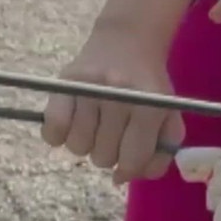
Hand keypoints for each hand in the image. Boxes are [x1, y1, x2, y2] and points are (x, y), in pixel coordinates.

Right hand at [41, 19, 183, 183]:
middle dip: (108, 153)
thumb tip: (120, 179)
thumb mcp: (168, 119)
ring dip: (85, 143)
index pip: (132, 160)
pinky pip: (52, 130)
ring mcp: (88, 90)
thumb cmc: (149, 88)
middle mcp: (118, 98)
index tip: (127, 159)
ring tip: (95, 125)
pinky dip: (59, 134)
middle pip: (102, 157)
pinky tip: (74, 122)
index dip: (128, 168)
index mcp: (149, 108)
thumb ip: (158, 156)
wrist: (127, 41)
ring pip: (77, 147)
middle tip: (113, 134)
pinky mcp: (63, 84)